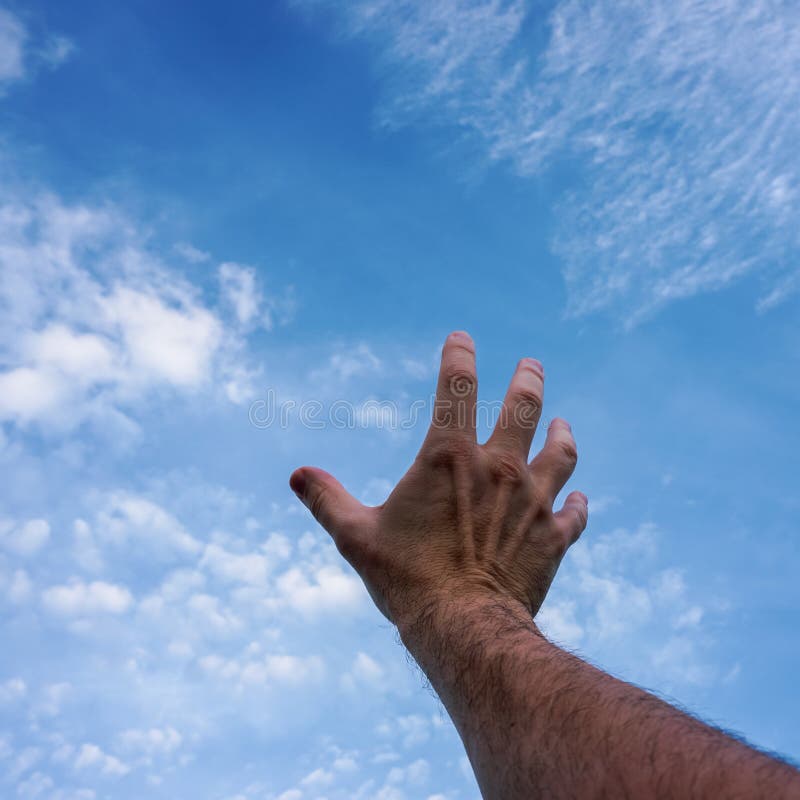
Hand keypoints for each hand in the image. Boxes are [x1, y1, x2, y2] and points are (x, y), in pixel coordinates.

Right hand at [289, 331, 587, 628]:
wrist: (465, 628)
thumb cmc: (406, 579)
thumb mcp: (354, 536)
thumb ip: (326, 499)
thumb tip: (296, 475)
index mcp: (449, 457)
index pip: (456, 387)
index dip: (459, 356)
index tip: (461, 338)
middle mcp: (499, 468)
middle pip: (524, 406)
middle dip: (528, 380)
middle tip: (531, 365)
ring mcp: (533, 501)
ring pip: (560, 453)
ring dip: (562, 434)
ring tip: (562, 423)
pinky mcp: (554, 538)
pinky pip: (575, 514)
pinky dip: (577, 505)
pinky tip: (579, 500)